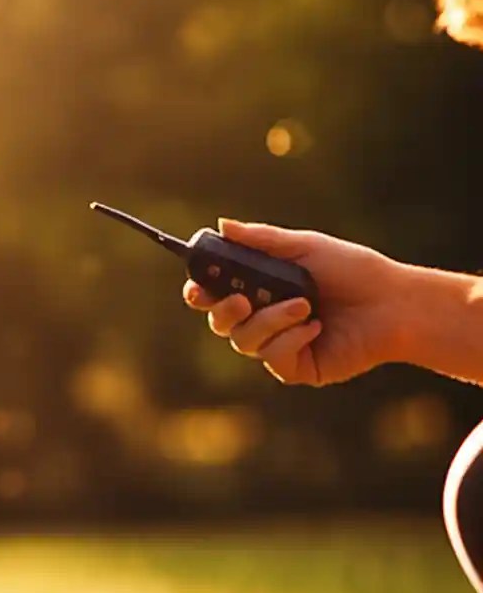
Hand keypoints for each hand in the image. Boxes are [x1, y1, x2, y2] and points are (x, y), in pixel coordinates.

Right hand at [183, 219, 405, 385]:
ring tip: (304, 306)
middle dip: (224, 312)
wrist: (393, 304)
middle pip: (219, 322)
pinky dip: (290, 339)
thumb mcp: (304, 248)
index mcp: (259, 289)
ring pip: (244, 341)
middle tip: (242, 301)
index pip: (214, 295)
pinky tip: (316, 327)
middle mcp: (263, 319)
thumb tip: (222, 225)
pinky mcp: (295, 368)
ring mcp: (277, 345)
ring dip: (270, 321)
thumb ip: (262, 240)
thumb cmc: (353, 271)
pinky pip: (272, 357)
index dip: (199, 293)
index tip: (197, 288)